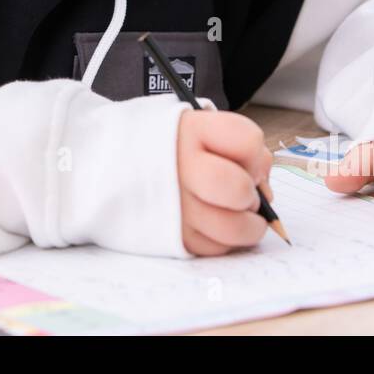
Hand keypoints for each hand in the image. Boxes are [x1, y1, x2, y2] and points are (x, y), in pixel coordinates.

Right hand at [176, 110, 275, 255]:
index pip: (247, 141)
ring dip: (249, 225)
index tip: (248, 158)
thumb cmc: (165, 146)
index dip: (256, 154)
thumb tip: (264, 188)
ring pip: (233, 228)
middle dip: (252, 194)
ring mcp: (174, 207)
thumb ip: (237, 146)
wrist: (109, 163)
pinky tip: (217, 224)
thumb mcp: (196, 126)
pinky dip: (225, 240)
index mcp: (188, 131)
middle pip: (239, 189)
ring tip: (240, 214)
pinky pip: (216, 248)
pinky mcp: (171, 238)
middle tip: (246, 193)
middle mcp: (178, 168)